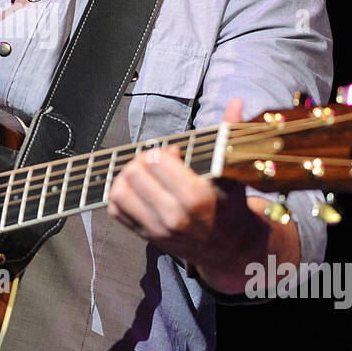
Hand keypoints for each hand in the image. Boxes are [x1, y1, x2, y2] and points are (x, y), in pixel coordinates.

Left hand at [107, 98, 271, 283]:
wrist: (232, 248)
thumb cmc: (231, 204)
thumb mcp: (233, 172)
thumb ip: (229, 135)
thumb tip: (235, 102)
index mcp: (196, 197)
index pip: (156, 160)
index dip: (164, 150)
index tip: (177, 154)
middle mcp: (174, 216)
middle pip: (134, 173)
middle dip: (143, 160)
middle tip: (159, 163)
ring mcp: (157, 229)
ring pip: (119, 191)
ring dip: (127, 176)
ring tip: (145, 174)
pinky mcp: (146, 237)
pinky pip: (116, 211)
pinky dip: (120, 195)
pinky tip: (139, 190)